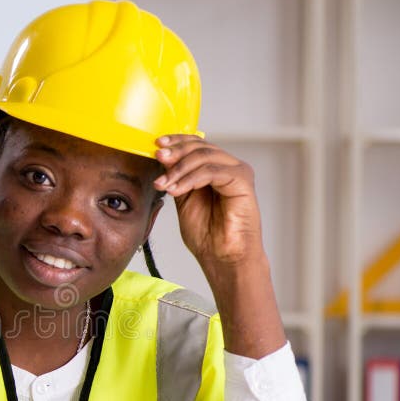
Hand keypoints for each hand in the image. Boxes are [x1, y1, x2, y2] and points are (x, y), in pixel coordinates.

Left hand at [153, 134, 284, 364]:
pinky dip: (191, 179)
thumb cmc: (207, 236)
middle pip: (201, 147)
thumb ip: (177, 179)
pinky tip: (176, 189)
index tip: (157, 145)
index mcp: (216, 169)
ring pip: (205, 157)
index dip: (177, 141)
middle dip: (176, 152)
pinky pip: (213, 172)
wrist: (223, 259)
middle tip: (158, 157)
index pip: (196, 145)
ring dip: (179, 169)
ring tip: (163, 184)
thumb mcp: (184, 201)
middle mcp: (229, 167)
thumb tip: (162, 158)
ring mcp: (237, 173)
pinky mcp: (242, 182)